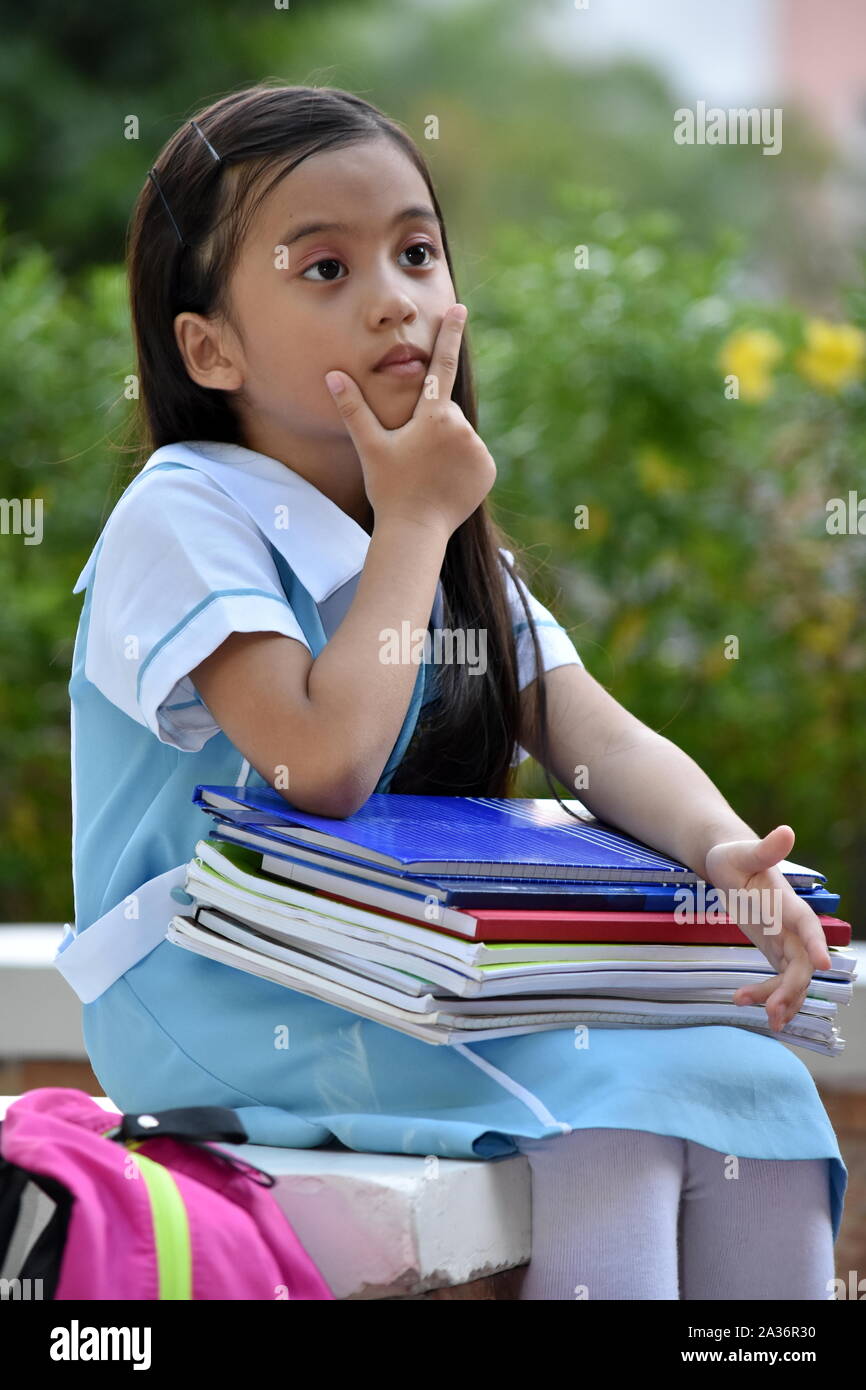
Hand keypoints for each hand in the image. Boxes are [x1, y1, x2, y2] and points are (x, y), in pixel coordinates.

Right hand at [323, 303, 496, 537]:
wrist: (416, 531)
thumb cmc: (390, 488)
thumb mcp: (370, 447)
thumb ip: (354, 409)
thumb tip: (332, 375)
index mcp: (434, 416)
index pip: (442, 365)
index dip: (450, 335)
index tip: (460, 310)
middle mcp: (462, 429)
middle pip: (445, 412)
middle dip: (430, 424)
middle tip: (412, 456)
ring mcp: (478, 450)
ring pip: (459, 435)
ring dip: (444, 446)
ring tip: (426, 472)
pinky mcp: (488, 469)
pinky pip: (472, 457)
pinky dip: (459, 464)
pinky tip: (443, 482)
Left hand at [703, 824, 831, 1032]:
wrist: (729, 864)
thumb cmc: (734, 856)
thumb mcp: (742, 851)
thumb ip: (764, 848)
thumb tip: (786, 831)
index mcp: (786, 903)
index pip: (807, 924)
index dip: (816, 942)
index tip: (823, 963)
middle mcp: (791, 926)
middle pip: (802, 963)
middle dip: (791, 988)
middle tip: (771, 1012)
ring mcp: (784, 941)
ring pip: (793, 978)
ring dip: (781, 999)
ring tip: (757, 1014)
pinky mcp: (774, 951)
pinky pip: (780, 980)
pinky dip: (771, 996)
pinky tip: (748, 1005)